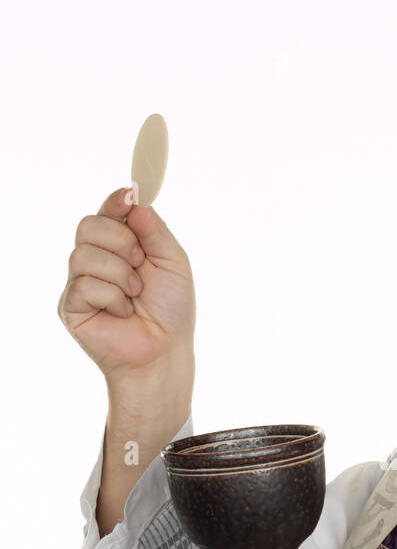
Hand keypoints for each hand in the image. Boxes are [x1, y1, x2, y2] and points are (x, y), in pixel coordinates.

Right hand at [58, 186, 195, 389]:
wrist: (164, 351)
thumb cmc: (171, 309)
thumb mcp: (173, 262)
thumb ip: (154, 229)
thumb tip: (133, 196)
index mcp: (120, 244)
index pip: (107, 212)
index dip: (116, 201)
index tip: (130, 196)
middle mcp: (96, 258)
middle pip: (88, 225)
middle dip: (120, 241)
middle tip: (139, 262)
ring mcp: (80, 281)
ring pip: (84, 254)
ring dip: (119, 274)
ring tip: (135, 294)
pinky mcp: (71, 305)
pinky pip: (84, 284)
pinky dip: (112, 297)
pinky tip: (122, 312)